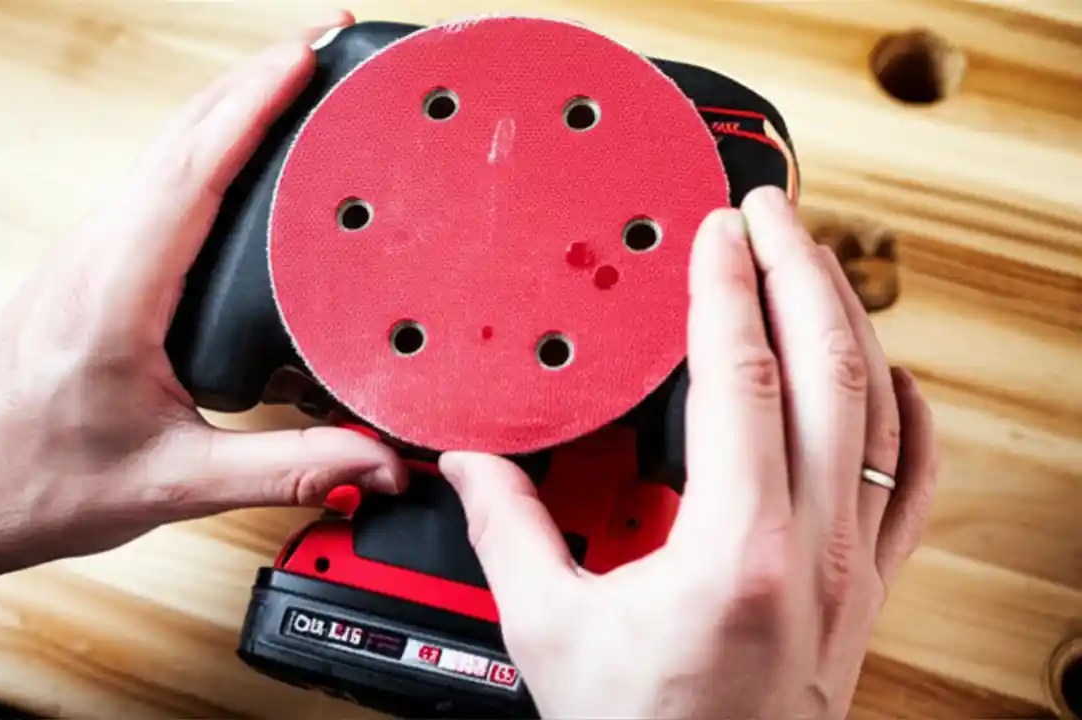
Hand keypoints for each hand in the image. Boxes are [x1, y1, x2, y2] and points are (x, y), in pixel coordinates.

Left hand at [0, 12, 404, 653]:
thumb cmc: (34, 483)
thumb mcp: (175, 482)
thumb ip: (288, 468)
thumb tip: (377, 458)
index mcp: (114, 294)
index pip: (193, 170)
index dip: (253, 103)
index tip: (304, 56)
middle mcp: (94, 255)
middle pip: (180, 135)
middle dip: (253, 76)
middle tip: (322, 44)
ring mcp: (85, 254)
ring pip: (163, 152)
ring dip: (226, 104)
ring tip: (292, 80)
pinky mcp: (87, 267)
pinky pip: (153, 183)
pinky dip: (204, 146)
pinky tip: (235, 154)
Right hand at [440, 186, 937, 717]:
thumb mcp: (551, 628)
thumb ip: (506, 530)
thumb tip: (471, 464)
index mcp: (733, 546)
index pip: (742, 377)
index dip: (728, 288)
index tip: (717, 230)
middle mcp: (811, 543)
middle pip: (830, 368)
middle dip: (800, 269)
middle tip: (770, 210)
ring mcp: (851, 561)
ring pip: (882, 408)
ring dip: (849, 320)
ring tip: (814, 263)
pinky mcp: (865, 582)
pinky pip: (915, 477)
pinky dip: (908, 408)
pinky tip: (890, 373)